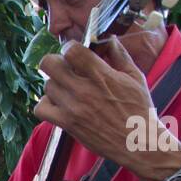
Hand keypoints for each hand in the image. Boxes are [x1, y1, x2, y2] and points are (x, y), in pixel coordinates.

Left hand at [33, 36, 178, 180]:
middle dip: (56, 61)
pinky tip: (58, 103)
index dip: (70, 47)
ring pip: (47, 86)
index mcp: (102, 76)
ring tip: (67, 87)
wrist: (138, 142)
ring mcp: (73, 109)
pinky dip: (45, 104)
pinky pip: (41, 109)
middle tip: (66, 68)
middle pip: (50, 65)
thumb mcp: (135, 77)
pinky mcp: (67, 124)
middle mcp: (84, 91)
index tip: (75, 51)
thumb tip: (109, 38)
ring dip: (54, 83)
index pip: (72, 51)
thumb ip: (120, 55)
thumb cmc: (139, 109)